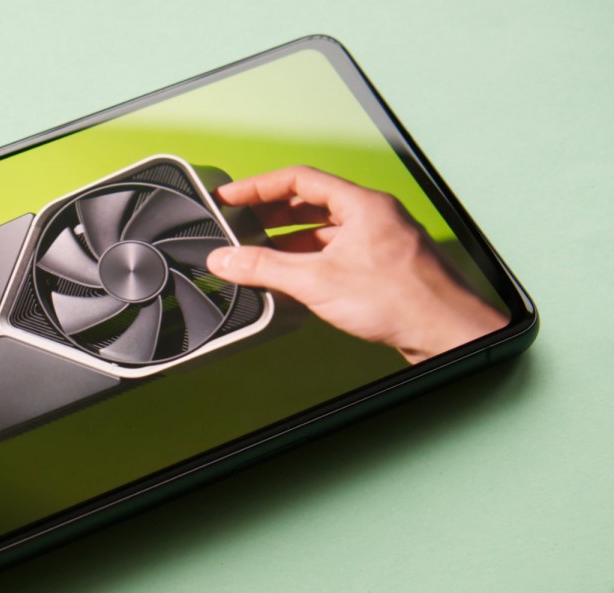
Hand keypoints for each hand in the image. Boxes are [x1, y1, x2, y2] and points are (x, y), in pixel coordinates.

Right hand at [206, 166, 507, 362]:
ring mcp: (379, 241)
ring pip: (325, 230)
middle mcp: (373, 217)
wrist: (445, 332)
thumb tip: (226, 259)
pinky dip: (310, 260)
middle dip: (271, 214)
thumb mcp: (317, 281)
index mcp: (361, 204)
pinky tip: (294, 277)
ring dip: (290, 240)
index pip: (298, 179)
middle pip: (311, 202)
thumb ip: (265, 268)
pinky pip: (337, 252)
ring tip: (260, 253)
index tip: (231, 197)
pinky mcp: (382, 267)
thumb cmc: (402, 300)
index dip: (258, 187)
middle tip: (241, 224)